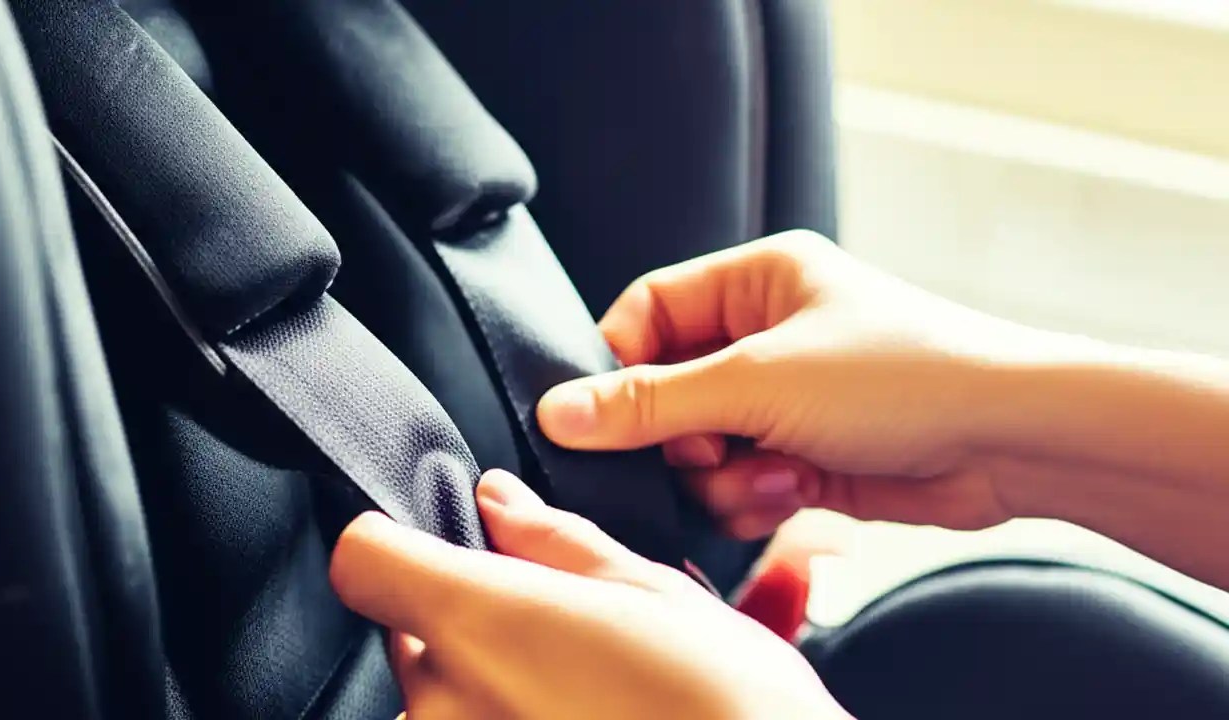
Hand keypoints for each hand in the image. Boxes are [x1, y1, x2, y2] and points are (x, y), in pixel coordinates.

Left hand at [330, 470, 850, 719]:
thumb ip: (556, 542)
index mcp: (480, 624)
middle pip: (408, 629)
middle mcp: (445, 704)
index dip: (394, 537)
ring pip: (443, 696)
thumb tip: (499, 501)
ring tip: (586, 686)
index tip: (431, 540)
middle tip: (559, 623)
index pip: (365, 557)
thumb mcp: (651, 594)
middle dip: (469, 615)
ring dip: (493, 682)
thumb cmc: (726, 708)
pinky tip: (583, 715)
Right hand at [537, 231, 1049, 537]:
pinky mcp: (804, 455)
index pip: (646, 312)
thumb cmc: (904, 377)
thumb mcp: (760, 382)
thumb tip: (559, 411)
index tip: (599, 419)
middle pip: (666, 391)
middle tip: (706, 453)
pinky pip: (738, 484)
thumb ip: (652, 403)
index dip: (617, 366)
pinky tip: (799, 494)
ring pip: (698, 449)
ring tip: (775, 475)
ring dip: (722, 476)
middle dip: (681, 438)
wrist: (1011, 443)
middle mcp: (767, 335)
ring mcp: (785, 398)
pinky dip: (754, 498)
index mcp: (757, 282)